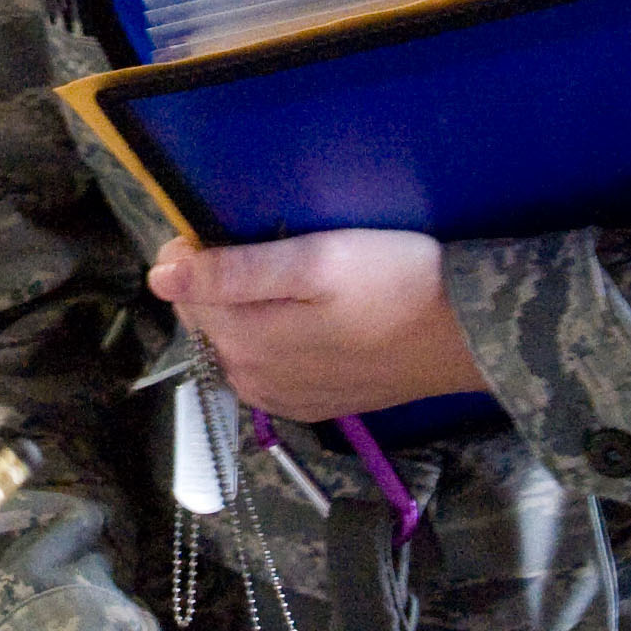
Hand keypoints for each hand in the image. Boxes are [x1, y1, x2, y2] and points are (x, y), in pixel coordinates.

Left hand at [148, 229, 484, 424]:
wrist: (470, 334)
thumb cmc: (395, 281)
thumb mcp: (315, 261)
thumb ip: (233, 272)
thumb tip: (161, 277)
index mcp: (244, 344)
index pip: (185, 297)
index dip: (191, 257)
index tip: (215, 225)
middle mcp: (253, 382)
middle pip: (208, 325)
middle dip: (216, 287)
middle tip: (261, 247)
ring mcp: (284, 400)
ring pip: (235, 348)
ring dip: (243, 313)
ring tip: (284, 279)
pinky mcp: (314, 406)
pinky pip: (267, 371)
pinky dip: (269, 341)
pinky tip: (299, 318)